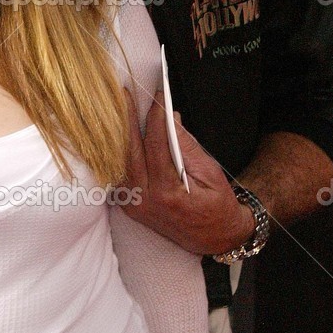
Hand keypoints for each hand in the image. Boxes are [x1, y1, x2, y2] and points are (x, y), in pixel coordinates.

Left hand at [122, 90, 254, 255]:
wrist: (215, 238)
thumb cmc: (217, 204)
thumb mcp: (210, 173)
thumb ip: (188, 146)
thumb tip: (171, 118)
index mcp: (167, 193)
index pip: (155, 146)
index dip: (156, 119)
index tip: (158, 98)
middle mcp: (145, 200)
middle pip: (130, 151)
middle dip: (127, 120)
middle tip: (124, 94)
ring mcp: (135, 206)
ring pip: (120, 163)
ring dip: (118, 135)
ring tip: (116, 109)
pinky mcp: (130, 207)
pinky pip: (119, 176)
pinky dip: (118, 155)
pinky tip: (116, 135)